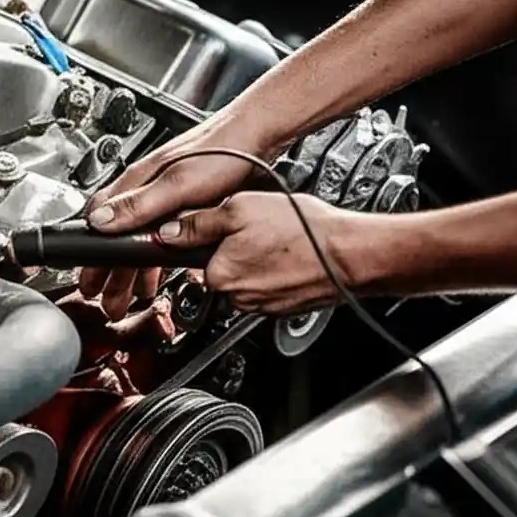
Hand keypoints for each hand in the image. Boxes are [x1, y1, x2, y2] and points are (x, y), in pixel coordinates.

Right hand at [79, 113, 281, 318]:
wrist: (258, 137)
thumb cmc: (221, 152)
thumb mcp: (177, 184)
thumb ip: (138, 205)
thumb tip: (100, 222)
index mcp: (137, 183)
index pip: (98, 220)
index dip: (91, 253)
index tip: (88, 279)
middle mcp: (147, 191)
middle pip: (117, 237)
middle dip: (108, 272)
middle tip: (104, 299)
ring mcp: (166, 199)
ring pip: (139, 241)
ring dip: (131, 272)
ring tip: (128, 298)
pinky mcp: (186, 206)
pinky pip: (161, 240)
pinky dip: (155, 262)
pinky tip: (159, 274)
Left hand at [160, 192, 369, 314]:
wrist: (349, 254)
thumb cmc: (301, 230)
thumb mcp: (239, 208)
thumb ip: (197, 223)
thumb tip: (167, 232)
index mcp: (218, 274)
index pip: (192, 257)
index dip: (204, 237)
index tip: (220, 229)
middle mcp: (236, 297)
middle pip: (218, 268)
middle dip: (231, 249)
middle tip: (256, 230)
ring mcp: (260, 306)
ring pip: (243, 278)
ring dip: (254, 261)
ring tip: (277, 242)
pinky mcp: (282, 308)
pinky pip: (266, 287)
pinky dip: (273, 273)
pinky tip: (288, 256)